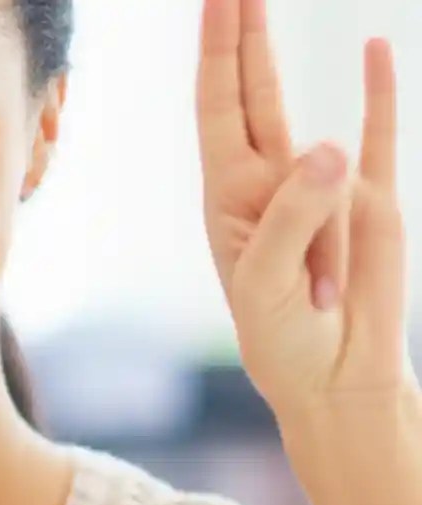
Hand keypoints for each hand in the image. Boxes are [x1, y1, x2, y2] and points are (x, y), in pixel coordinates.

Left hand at [196, 0, 414, 415]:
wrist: (335, 376)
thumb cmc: (282, 338)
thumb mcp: (267, 284)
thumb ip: (293, 218)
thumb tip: (327, 145)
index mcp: (229, 196)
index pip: (219, 107)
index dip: (217, 52)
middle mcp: (270, 179)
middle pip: (254, 90)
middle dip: (246, 34)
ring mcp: (322, 184)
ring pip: (313, 124)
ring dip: (300, 103)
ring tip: (280, 94)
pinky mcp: (374, 199)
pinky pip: (380, 133)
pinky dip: (379, 92)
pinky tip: (375, 49)